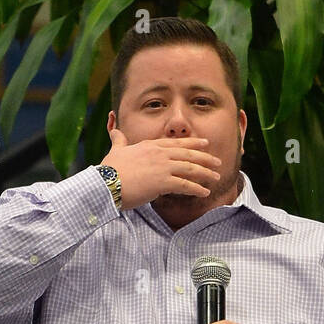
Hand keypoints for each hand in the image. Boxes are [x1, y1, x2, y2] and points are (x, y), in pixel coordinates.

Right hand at [100, 128, 221, 210]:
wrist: (106, 182)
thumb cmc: (109, 170)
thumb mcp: (116, 151)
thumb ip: (119, 140)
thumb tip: (115, 131)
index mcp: (150, 146)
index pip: (176, 143)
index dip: (192, 144)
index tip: (205, 144)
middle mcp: (159, 153)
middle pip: (188, 154)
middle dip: (205, 158)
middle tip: (217, 161)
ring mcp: (162, 167)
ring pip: (190, 168)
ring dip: (206, 173)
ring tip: (216, 177)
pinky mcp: (163, 182)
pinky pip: (185, 185)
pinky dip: (197, 189)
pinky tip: (205, 192)